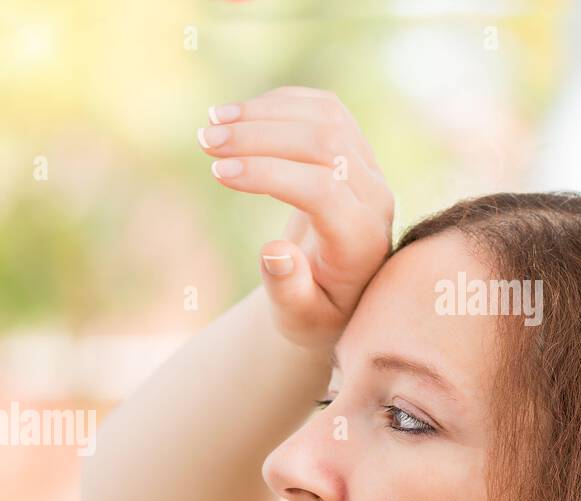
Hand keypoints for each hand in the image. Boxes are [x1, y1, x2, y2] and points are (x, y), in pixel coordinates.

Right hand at [198, 87, 393, 349]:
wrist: (341, 293)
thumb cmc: (315, 310)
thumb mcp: (300, 318)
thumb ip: (289, 291)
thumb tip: (273, 253)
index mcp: (361, 240)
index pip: (321, 189)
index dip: (268, 174)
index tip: (218, 173)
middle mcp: (374, 196)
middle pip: (324, 144)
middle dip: (260, 136)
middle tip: (206, 141)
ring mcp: (369, 168)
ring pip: (325, 118)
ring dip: (266, 113)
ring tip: (212, 122)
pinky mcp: (356, 150)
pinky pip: (324, 110)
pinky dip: (280, 104)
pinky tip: (239, 114)